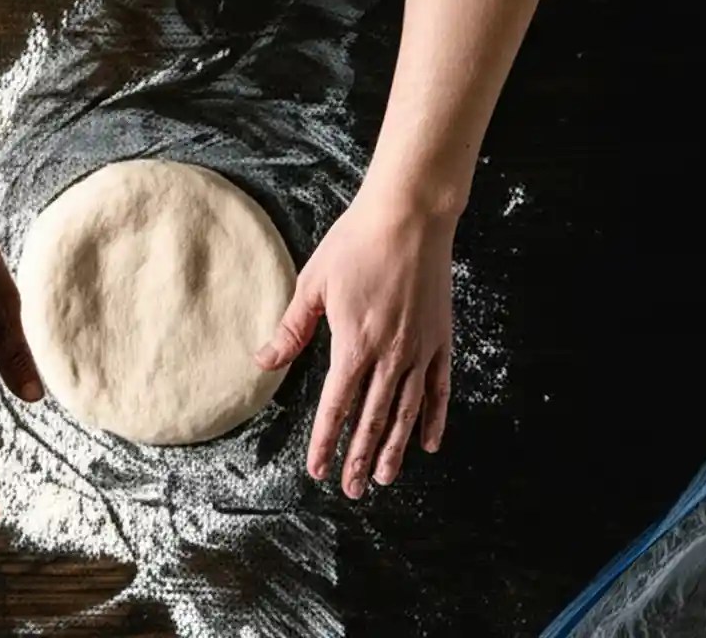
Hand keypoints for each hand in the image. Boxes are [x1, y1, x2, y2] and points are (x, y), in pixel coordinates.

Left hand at [255, 197, 454, 498]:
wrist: (411, 215)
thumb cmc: (357, 243)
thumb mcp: (313, 284)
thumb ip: (291, 329)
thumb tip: (264, 362)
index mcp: (354, 344)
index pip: (336, 406)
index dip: (326, 442)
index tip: (318, 470)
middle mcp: (390, 354)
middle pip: (372, 419)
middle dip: (360, 458)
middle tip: (353, 489)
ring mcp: (420, 348)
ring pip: (406, 412)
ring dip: (394, 448)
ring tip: (385, 478)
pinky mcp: (441, 338)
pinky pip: (439, 389)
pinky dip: (433, 419)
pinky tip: (427, 443)